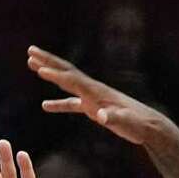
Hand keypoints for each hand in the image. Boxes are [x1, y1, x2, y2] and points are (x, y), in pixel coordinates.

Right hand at [26, 47, 174, 150]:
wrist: (148, 126)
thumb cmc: (138, 124)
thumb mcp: (126, 122)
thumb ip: (113, 118)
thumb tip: (101, 117)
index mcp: (97, 92)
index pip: (72, 80)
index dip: (55, 75)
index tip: (38, 69)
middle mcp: (93, 90)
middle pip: (66, 71)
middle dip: (48, 61)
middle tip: (30, 51)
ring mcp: (92, 97)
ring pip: (66, 83)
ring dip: (50, 74)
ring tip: (32, 66)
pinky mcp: (93, 108)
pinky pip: (71, 104)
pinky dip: (58, 104)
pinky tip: (45, 106)